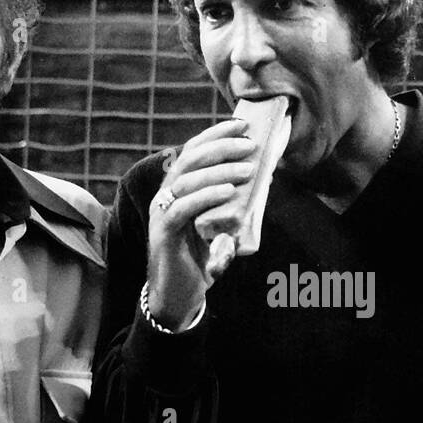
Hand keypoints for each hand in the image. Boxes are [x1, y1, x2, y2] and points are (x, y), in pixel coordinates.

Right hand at [146, 119, 257, 329]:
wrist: (180, 297)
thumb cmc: (200, 260)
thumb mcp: (220, 226)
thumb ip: (233, 205)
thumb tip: (260, 181)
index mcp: (177, 189)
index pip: (192, 151)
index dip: (215, 135)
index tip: (242, 125)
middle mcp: (165, 196)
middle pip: (189, 160)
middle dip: (220, 147)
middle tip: (250, 145)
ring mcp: (161, 213)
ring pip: (187, 181)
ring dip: (219, 171)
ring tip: (248, 169)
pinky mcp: (163, 233)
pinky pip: (183, 208)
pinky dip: (206, 197)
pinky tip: (229, 193)